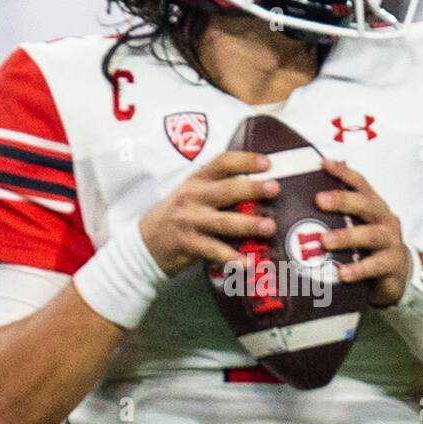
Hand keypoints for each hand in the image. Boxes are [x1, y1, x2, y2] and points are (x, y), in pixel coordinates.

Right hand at [139, 151, 280, 275]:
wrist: (147, 240)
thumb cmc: (180, 213)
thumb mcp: (194, 191)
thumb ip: (221, 187)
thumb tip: (263, 187)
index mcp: (198, 179)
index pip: (222, 163)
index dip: (245, 160)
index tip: (268, 162)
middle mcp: (194, 197)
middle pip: (227, 190)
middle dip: (252, 189)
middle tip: (275, 189)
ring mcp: (190, 221)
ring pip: (223, 222)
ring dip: (248, 224)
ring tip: (269, 226)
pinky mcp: (188, 244)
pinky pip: (213, 251)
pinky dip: (231, 258)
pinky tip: (246, 263)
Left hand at [316, 159, 410, 307]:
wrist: (397, 273)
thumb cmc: (369, 244)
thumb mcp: (357, 224)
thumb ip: (338, 213)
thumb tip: (302, 199)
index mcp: (372, 205)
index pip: (360, 183)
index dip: (344, 173)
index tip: (323, 164)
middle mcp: (383, 219)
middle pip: (366, 205)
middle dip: (343, 200)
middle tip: (319, 200)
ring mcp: (390, 241)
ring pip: (371, 235)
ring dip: (347, 236)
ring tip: (325, 241)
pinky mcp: (392, 265)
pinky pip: (376, 266)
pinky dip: (359, 269)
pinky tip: (342, 274)